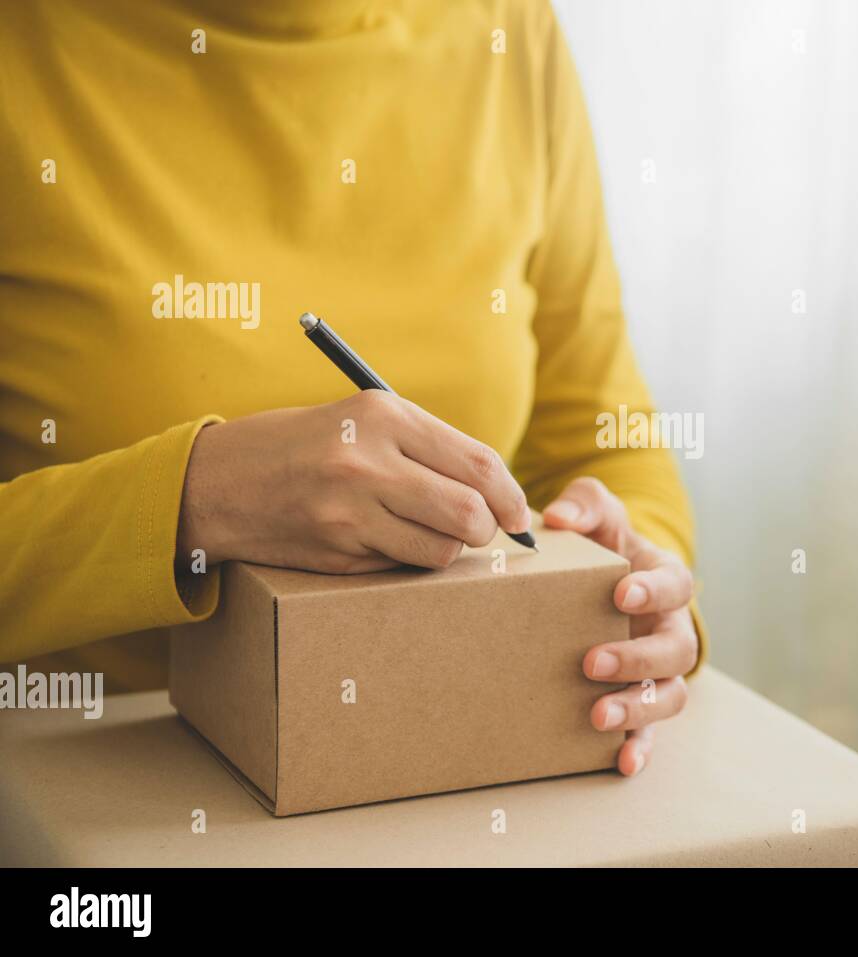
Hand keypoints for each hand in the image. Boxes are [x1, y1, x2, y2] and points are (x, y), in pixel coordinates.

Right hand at [176, 390, 531, 572]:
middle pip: (469, 511)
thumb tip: (499, 490)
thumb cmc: (307, 444)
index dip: (510, 495)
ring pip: (442, 548)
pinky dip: (409, 559)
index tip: (516, 513)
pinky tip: (385, 539)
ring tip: (426, 530)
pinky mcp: (337, 549)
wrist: (217, 481)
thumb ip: (430, 446)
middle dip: (487, 528)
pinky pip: (403, 563)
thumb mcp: (365, 418)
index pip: (479, 463)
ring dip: (448, 547)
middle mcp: (367, 460)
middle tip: (482, 529)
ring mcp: (349, 509)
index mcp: (384, 415)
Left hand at [543, 477, 698, 776]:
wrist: (601, 582)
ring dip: (639, 708)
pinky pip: (649, 732)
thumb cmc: (602, 544)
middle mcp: (670, 628)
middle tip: (591, 661)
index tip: (621, 594)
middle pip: (678, 650)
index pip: (675, 585)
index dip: (654, 591)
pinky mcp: (639, 701)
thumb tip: (557, 519)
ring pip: (670, 696)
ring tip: (598, 716)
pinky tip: (620, 764)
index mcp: (666, 580)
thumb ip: (583, 505)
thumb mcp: (596, 514)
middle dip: (638, 659)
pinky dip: (639, 748)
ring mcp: (659, 671)